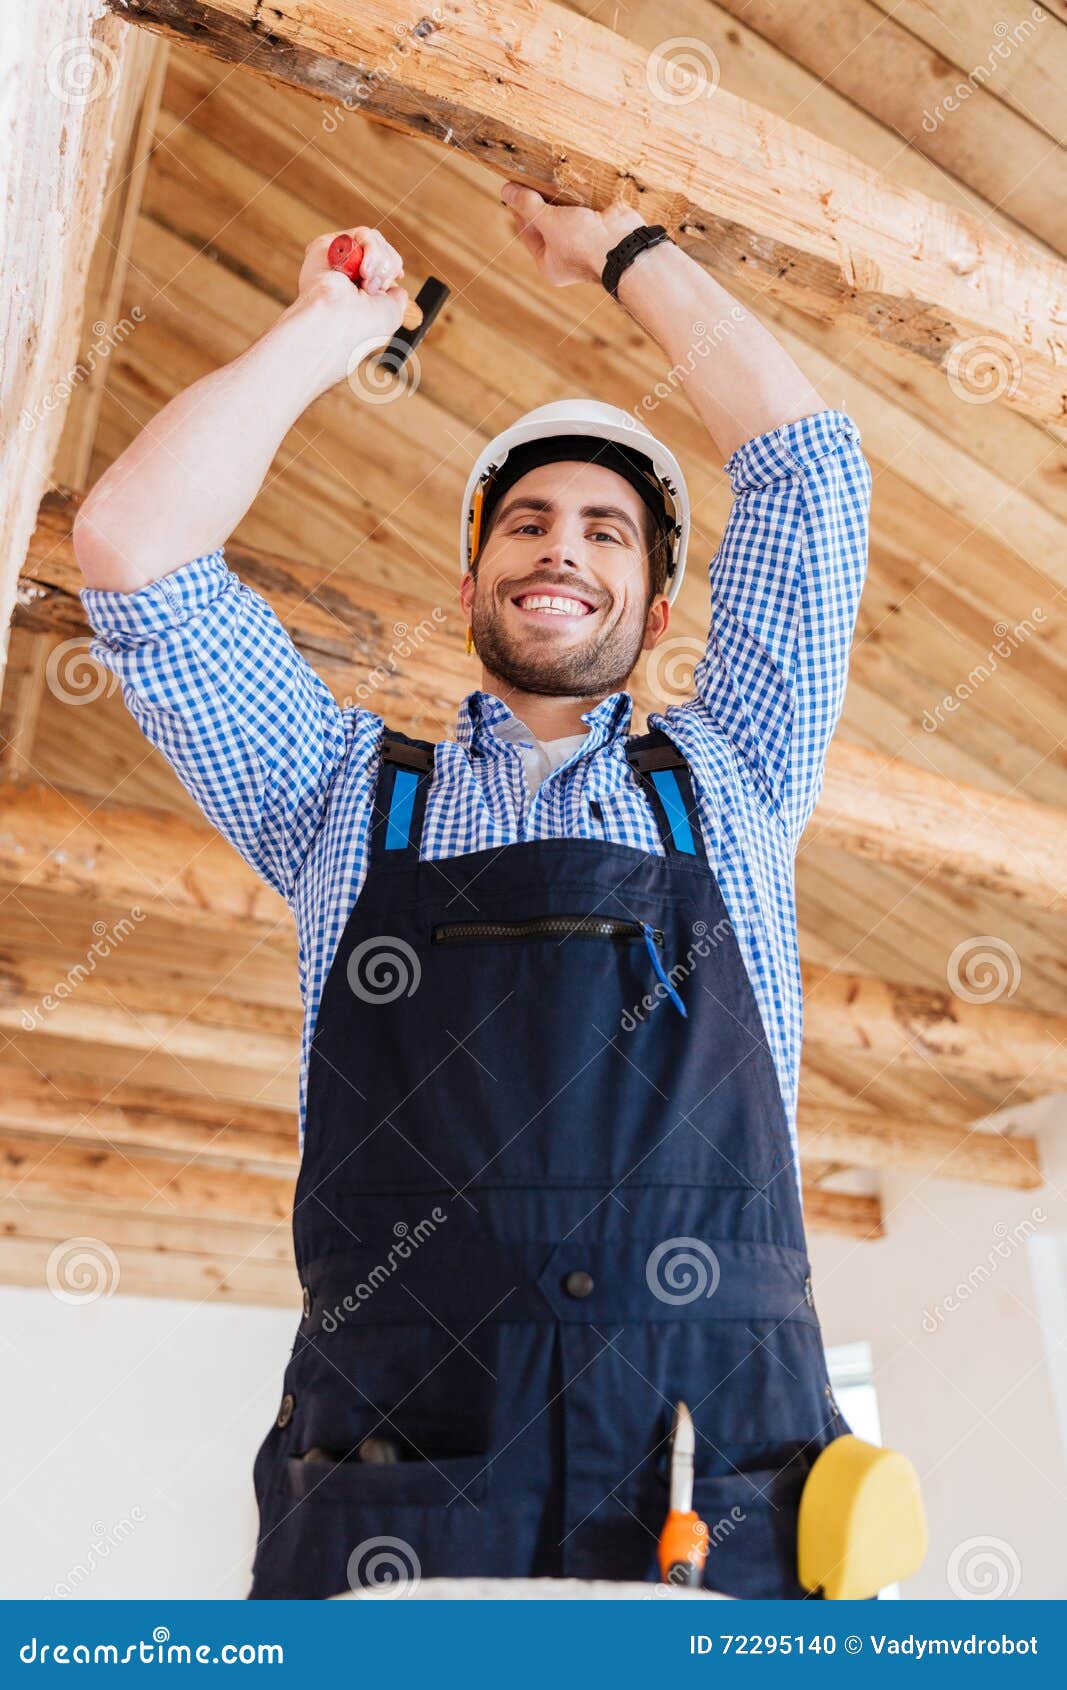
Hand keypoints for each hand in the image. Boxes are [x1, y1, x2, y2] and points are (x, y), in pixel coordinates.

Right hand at [294, 225, 409, 382]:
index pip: (385, 265)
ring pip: (375, 240)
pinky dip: (370, 251)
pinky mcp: (330, 244)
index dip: (393, 266)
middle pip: (383, 250)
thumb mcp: (393, 313)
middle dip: (387, 267)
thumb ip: (398, 297)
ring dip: (378, 261)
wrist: (335, 321)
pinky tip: (359, 269)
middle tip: (373, 287)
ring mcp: (340, 259)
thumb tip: (397, 284)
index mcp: (362, 292)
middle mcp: (350, 275)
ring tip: (366, 279)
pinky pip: (364, 234)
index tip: (397, 276)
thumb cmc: (362, 325)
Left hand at [500, 183, 643, 286]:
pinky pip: (584, 209)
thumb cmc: (584, 244)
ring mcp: (584, 242)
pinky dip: (579, 195)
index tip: (514, 187)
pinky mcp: (600, 227)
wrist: (624, 245)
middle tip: (531, 176)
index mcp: (549, 264)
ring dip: (560, 197)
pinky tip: (572, 179)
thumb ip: (529, 206)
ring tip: (551, 175)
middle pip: (546, 224)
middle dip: (540, 202)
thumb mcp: (550, 223)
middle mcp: (566, 256)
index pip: (527, 233)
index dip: (519, 209)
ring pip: (566, 215)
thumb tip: (506, 191)